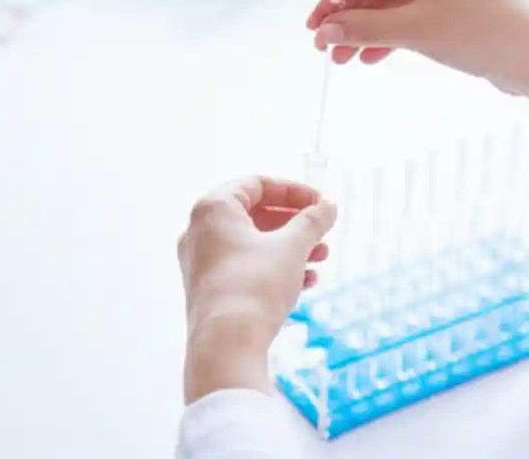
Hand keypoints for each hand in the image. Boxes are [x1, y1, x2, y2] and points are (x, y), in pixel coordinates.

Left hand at [178, 177, 335, 403]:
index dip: (294, 191)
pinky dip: (273, 268)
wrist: (226, 345)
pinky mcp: (207, 289)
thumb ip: (313, 220)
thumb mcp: (292, 247)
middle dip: (295, 223)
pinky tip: (305, 282)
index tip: (321, 203)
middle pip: (254, 214)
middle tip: (323, 232)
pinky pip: (243, 267)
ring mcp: (200, 261)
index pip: (256, 184)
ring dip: (289, 247)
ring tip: (321, 258)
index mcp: (213, 208)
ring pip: (251, 243)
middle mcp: (199, 230)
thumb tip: (329, 206)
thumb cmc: (255, 286)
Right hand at [308, 0, 528, 175]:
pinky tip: (373, 57)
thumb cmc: (488, 34)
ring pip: (396, 3)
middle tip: (325, 47)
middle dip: (351, 17)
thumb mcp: (416, 30)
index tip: (315, 26)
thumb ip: (364, 28)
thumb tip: (324, 32)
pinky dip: (393, 35)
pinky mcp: (464, 8)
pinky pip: (416, 15)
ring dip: (369, 30)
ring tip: (345, 60)